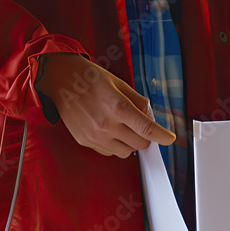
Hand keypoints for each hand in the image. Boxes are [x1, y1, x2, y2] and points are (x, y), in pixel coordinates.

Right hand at [35, 53, 175, 157]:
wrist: (60, 80)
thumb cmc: (88, 78)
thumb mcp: (119, 83)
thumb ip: (138, 101)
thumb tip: (150, 116)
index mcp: (117, 106)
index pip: (147, 129)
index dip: (163, 137)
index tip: (170, 138)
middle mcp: (105, 124)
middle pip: (139, 144)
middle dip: (146, 137)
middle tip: (141, 126)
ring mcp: (94, 136)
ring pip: (126, 152)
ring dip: (130, 143)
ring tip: (121, 127)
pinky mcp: (86, 141)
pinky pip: (109, 151)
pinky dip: (114, 144)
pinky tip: (108, 129)